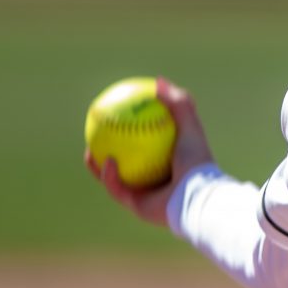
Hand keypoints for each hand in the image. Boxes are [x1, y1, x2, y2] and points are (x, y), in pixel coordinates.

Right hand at [84, 77, 214, 226]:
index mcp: (169, 160)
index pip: (145, 142)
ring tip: (89, 150)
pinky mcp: (138, 207)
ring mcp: (147, 193)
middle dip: (108, 149)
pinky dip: (111, 176)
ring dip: (99, 166)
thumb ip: (177, 103)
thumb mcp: (189, 125)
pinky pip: (118, 189)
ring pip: (114, 179)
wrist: (197, 194)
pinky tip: (108, 161)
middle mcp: (157, 176)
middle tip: (96, 133)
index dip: (130, 129)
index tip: (118, 114)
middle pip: (126, 161)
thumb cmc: (196, 159)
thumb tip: (158, 80)